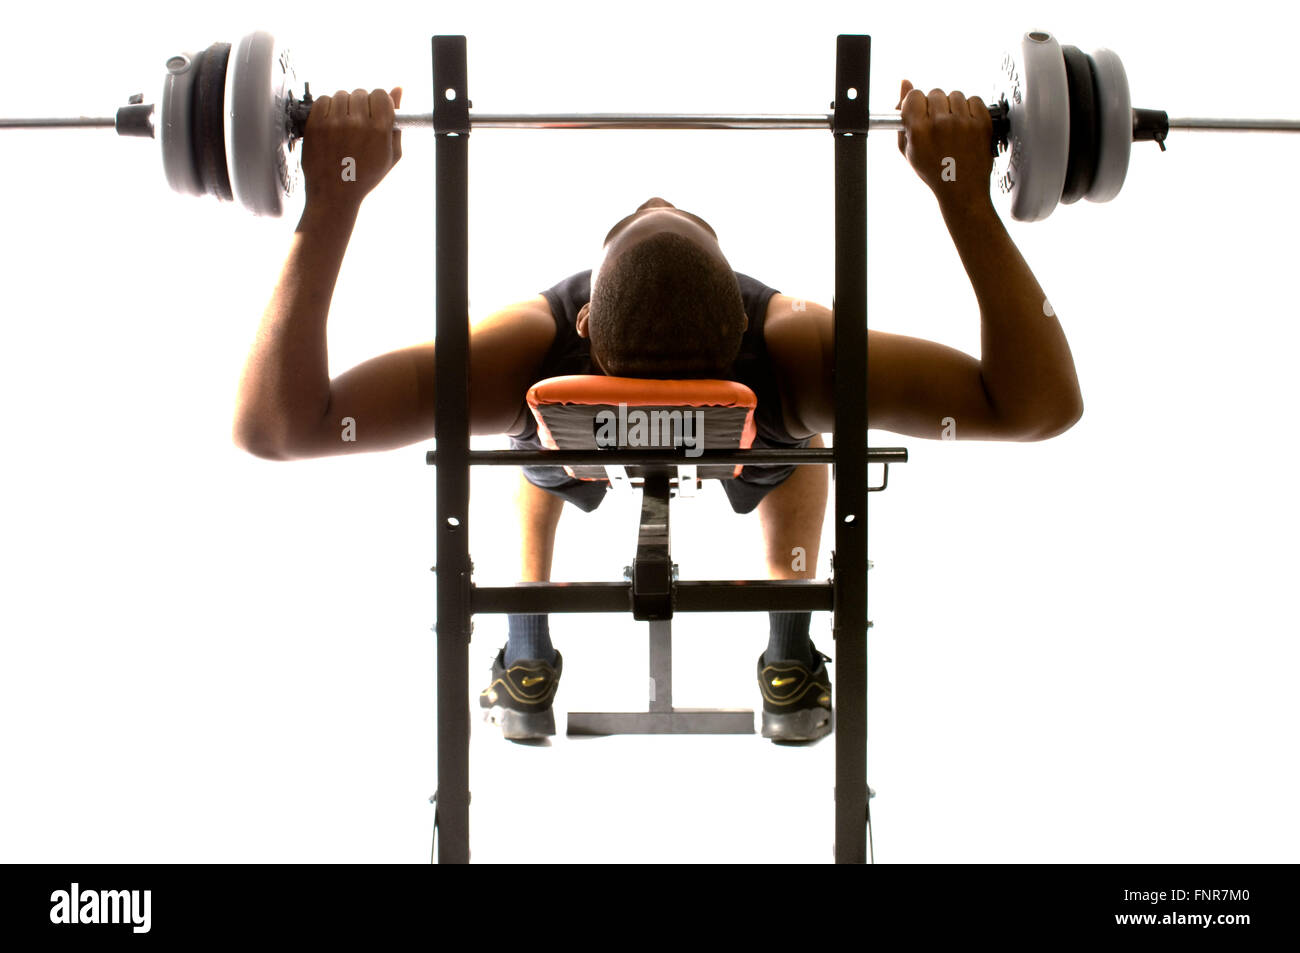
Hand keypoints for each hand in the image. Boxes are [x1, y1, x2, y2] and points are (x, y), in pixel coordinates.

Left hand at [301, 87, 402, 212]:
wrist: (334, 194)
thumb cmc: (364, 176)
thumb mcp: (391, 155)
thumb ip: (396, 122)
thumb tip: (399, 90)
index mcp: (379, 130)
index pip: (381, 94)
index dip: (378, 102)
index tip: (374, 113)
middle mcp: (357, 123)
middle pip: (361, 92)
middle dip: (361, 105)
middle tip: (358, 123)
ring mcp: (334, 123)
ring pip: (342, 94)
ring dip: (343, 106)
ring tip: (343, 126)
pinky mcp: (315, 124)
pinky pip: (323, 99)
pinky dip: (327, 107)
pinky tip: (331, 123)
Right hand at [896, 79, 992, 209]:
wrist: (962, 189)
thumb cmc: (935, 172)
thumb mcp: (909, 149)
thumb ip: (903, 116)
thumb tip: (904, 83)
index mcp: (919, 131)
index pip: (914, 95)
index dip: (916, 103)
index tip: (920, 112)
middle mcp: (941, 124)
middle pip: (935, 92)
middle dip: (935, 106)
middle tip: (938, 125)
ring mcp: (963, 122)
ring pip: (955, 94)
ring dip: (953, 107)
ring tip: (953, 127)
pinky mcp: (982, 123)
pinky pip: (974, 99)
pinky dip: (970, 109)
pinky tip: (966, 125)